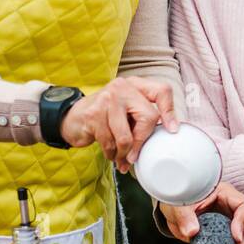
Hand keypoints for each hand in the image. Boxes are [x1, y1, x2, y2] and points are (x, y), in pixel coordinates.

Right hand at [60, 77, 178, 171]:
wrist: (71, 118)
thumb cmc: (105, 118)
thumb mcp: (127, 112)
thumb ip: (142, 118)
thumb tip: (165, 136)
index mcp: (135, 85)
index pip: (162, 91)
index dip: (170, 111)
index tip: (172, 130)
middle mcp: (122, 87)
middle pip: (148, 116)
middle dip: (142, 141)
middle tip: (135, 156)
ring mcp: (107, 98)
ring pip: (127, 136)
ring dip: (123, 153)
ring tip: (121, 159)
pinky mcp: (94, 113)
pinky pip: (110, 142)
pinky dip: (111, 154)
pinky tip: (110, 154)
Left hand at [158, 182, 243, 243]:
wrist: (174, 208)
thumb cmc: (180, 198)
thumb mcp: (179, 204)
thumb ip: (184, 216)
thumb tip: (192, 232)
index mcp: (226, 195)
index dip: (243, 222)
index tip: (235, 237)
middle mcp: (232, 210)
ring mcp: (230, 224)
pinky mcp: (224, 237)